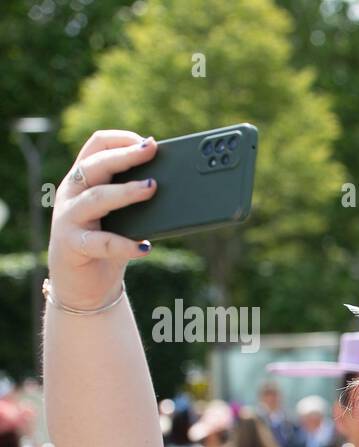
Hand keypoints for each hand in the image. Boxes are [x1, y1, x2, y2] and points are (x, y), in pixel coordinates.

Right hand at [48, 130, 158, 310]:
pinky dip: (124, 245)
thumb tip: (177, 187)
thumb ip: (138, 200)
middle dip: (124, 155)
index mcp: (84, 180)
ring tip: (151, 188)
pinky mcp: (72, 246)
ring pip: (95, 198)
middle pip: (94, 166)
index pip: (96, 146)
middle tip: (152, 150)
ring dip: (125, 192)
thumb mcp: (123, 217)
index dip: (120, 139)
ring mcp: (69, 219)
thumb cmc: (107, 243)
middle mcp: (71, 194)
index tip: (148, 142)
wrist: (83, 285)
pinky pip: (100, 243)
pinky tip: (145, 247)